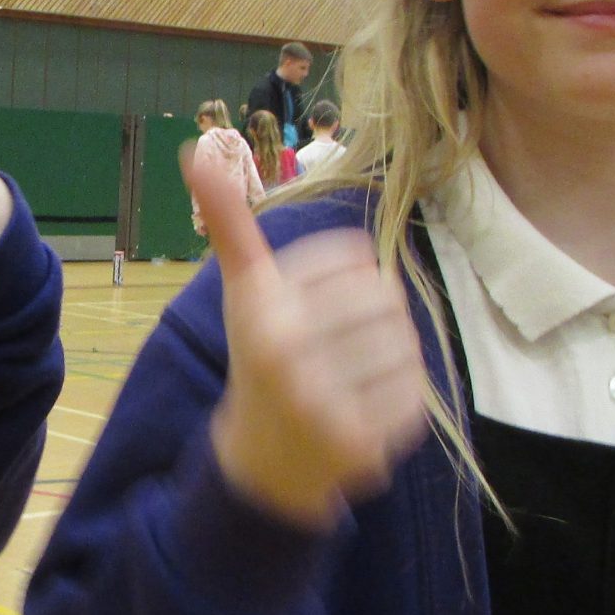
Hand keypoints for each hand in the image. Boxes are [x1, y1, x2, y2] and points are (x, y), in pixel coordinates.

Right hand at [191, 139, 429, 530]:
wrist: (261, 463)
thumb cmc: (260, 357)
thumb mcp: (244, 292)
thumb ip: (231, 223)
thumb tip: (198, 151)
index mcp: (263, 313)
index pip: (354, 257)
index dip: (343, 275)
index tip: (314, 304)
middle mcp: (289, 359)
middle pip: (385, 297)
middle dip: (372, 314)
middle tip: (343, 340)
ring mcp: (325, 405)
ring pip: (406, 342)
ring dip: (392, 352)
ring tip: (357, 369)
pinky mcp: (361, 443)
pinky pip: (415, 390)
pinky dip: (402, 393)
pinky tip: (367, 401)